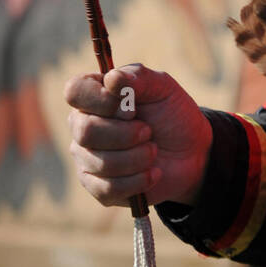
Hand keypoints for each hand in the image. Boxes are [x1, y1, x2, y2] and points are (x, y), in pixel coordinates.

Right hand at [65, 64, 212, 208]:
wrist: (191, 152)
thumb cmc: (171, 113)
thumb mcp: (163, 87)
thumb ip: (138, 78)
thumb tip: (111, 79)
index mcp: (94, 95)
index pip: (74, 91)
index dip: (101, 99)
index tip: (130, 107)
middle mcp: (82, 125)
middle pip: (85, 131)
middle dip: (125, 134)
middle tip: (148, 131)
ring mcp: (87, 157)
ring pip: (100, 162)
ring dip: (138, 157)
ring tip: (153, 150)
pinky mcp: (97, 187)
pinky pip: (107, 188)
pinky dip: (138, 180)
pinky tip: (153, 172)